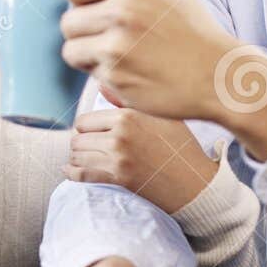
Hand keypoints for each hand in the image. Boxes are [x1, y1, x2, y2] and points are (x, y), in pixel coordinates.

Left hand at [58, 0, 266, 159]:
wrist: (217, 75)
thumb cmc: (192, 28)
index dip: (81, 0)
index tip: (96, 10)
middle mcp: (122, 8)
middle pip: (68, 20)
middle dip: (84, 30)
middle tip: (110, 37)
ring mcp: (117, 43)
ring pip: (70, 47)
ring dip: (87, 53)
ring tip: (116, 53)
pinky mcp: (115, 74)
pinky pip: (86, 70)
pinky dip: (99, 73)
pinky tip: (125, 70)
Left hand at [66, 108, 219, 214]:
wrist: (197, 183)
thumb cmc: (180, 147)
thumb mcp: (160, 115)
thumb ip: (126, 101)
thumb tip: (101, 84)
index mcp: (128, 115)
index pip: (85, 120)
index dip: (87, 127)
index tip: (92, 133)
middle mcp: (120, 134)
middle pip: (78, 138)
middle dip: (81, 143)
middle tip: (88, 148)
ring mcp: (118, 157)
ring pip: (78, 155)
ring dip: (78, 158)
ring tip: (85, 158)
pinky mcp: (119, 178)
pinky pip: (82, 175)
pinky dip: (72, 173)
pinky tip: (69, 170)